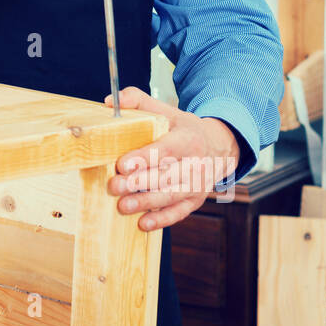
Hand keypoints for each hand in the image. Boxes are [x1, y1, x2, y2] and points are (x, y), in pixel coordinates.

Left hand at [103, 86, 241, 230]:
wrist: (216, 146)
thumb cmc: (182, 128)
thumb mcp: (165, 110)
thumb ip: (137, 101)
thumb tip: (109, 102)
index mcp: (188, 139)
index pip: (165, 150)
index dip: (144, 158)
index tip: (122, 165)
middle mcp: (196, 163)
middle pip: (166, 176)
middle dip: (139, 182)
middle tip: (114, 186)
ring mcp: (197, 184)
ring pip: (171, 196)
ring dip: (147, 202)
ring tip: (123, 206)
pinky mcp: (195, 200)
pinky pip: (179, 212)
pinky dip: (162, 219)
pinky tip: (143, 223)